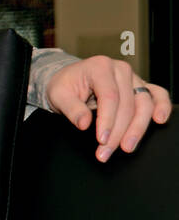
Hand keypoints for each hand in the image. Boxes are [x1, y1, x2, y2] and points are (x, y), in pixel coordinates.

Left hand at [45, 56, 170, 160]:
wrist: (69, 79)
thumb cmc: (64, 86)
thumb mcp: (58, 95)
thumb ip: (71, 109)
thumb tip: (84, 124)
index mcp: (100, 67)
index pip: (109, 97)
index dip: (107, 121)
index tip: (101, 140)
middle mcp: (120, 70)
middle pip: (127, 104)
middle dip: (119, 132)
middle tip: (107, 152)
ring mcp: (133, 78)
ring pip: (144, 104)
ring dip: (137, 129)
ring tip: (127, 147)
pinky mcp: (140, 86)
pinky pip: (157, 95)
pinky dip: (162, 106)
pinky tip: (159, 120)